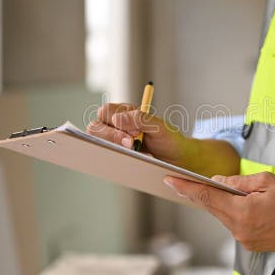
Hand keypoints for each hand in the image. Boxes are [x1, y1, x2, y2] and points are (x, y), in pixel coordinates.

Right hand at [85, 103, 240, 176]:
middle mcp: (116, 126)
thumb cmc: (169, 140)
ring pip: (99, 143)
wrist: (179, 160)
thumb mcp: (160, 127)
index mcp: (125, 113)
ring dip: (114, 148)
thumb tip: (117, 119)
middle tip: (132, 145)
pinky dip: (115, 160)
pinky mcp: (117, 157)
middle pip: (95, 127)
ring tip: (136, 154)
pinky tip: (131, 163)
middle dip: (112, 137)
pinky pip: (107, 158)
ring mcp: (114, 142)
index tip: (133, 132)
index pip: (105, 111)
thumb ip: (140, 119)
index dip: (115, 121)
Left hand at [164, 172, 274, 251]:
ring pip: (223, 216)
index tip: (170, 179)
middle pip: (212, 208)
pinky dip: (231, 212)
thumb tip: (219, 182)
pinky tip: (236, 203)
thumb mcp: (269, 181)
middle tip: (182, 180)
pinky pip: (234, 224)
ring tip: (217, 189)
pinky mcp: (251, 245)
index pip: (207, 197)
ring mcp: (245, 240)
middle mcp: (240, 230)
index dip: (186, 188)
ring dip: (219, 203)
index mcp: (243, 212)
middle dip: (200, 193)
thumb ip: (240, 182)